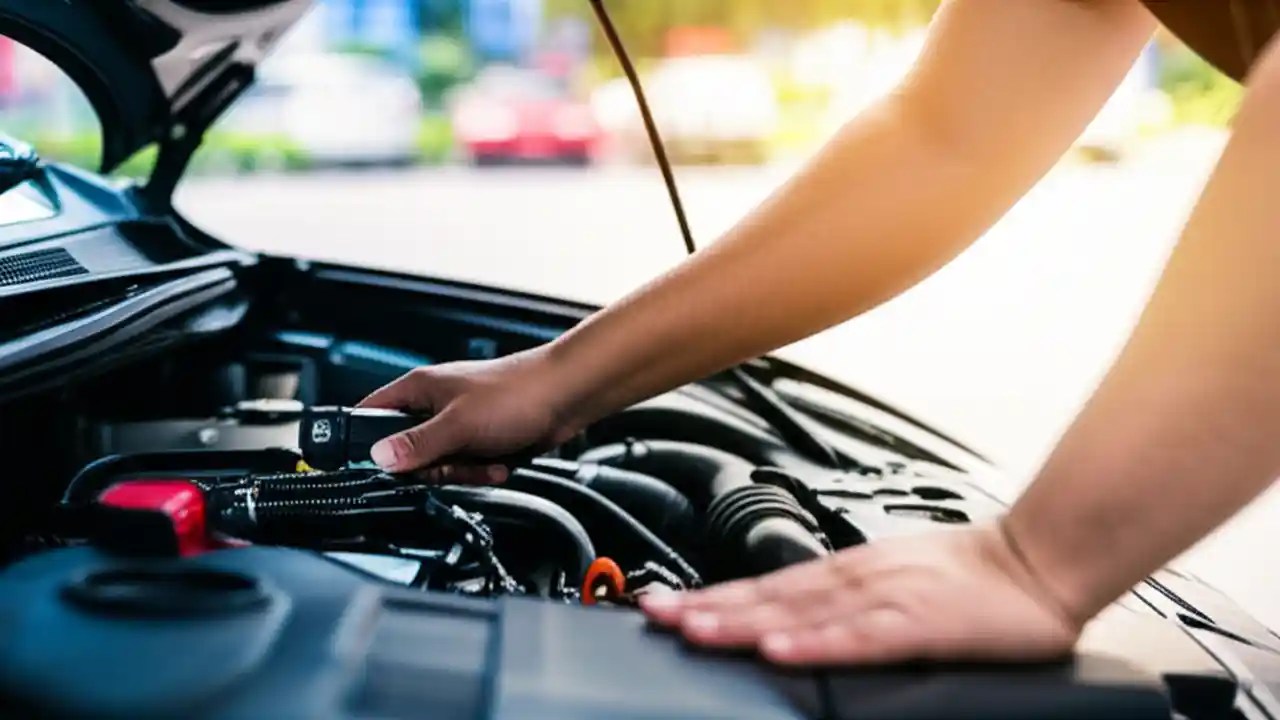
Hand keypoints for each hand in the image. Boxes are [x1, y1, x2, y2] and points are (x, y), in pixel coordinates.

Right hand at [358, 347, 577, 482]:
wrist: (566, 396)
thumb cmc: (517, 393)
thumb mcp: (459, 424)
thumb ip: (417, 443)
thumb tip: (379, 458)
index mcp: (418, 390)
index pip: (370, 416)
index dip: (368, 444)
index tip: (384, 466)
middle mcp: (434, 405)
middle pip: (407, 452)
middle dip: (432, 467)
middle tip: (451, 463)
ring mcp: (458, 424)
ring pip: (439, 465)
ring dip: (462, 471)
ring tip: (484, 461)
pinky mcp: (479, 440)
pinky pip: (466, 467)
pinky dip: (482, 471)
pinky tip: (498, 464)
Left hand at [640, 523, 1081, 665]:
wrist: (1040, 559)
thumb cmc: (973, 576)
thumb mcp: (895, 581)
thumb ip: (848, 601)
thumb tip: (797, 620)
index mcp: (849, 570)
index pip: (766, 585)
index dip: (712, 596)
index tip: (664, 604)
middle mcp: (856, 577)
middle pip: (768, 596)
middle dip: (707, 607)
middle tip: (653, 614)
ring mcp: (885, 598)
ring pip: (801, 612)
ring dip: (742, 621)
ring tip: (693, 629)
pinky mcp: (920, 624)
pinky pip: (859, 638)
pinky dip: (815, 643)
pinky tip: (779, 651)